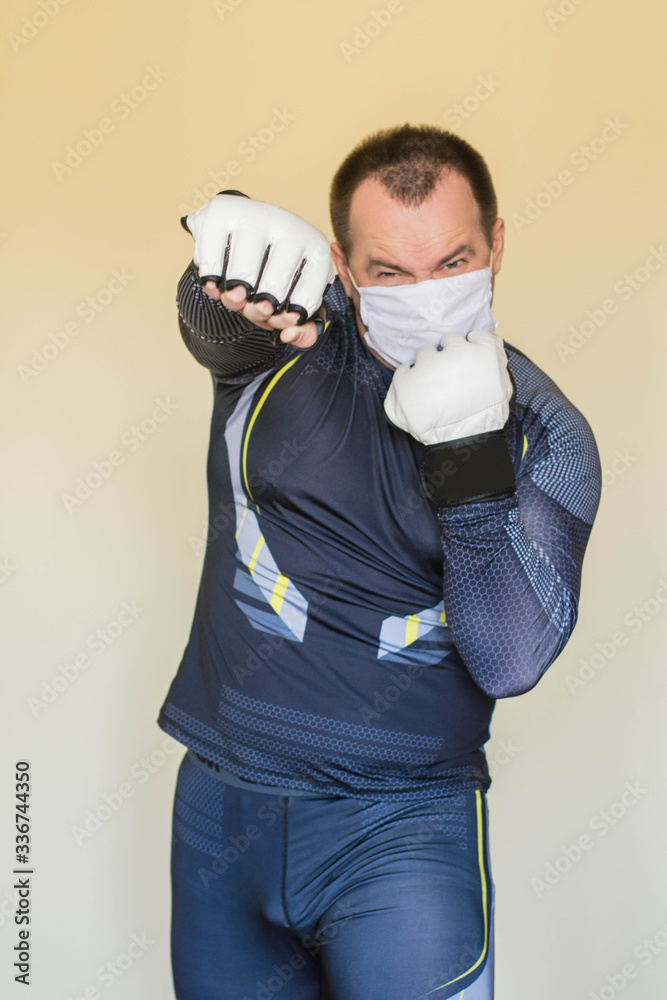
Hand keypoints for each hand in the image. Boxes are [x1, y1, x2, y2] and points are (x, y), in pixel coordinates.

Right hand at [182, 192, 334, 348]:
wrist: (243, 229)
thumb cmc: (274, 271)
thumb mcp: (298, 299)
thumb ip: (305, 331)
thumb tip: (288, 335)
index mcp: (316, 248)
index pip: (305, 301)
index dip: (288, 319)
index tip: (279, 316)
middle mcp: (289, 225)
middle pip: (272, 290)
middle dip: (259, 311)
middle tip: (253, 305)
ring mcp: (255, 214)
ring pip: (241, 276)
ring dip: (232, 298)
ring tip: (234, 294)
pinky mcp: (221, 209)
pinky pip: (211, 261)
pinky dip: (210, 279)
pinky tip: (217, 280)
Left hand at [383, 330, 513, 444]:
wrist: (465, 441)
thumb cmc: (487, 417)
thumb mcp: (504, 387)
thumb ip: (498, 361)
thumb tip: (493, 342)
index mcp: (482, 352)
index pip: (476, 335)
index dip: (472, 346)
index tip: (468, 357)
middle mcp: (455, 352)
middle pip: (449, 339)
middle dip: (449, 353)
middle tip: (450, 373)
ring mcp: (428, 364)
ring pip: (425, 351)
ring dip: (428, 363)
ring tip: (431, 384)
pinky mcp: (407, 379)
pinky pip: (404, 369)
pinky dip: (408, 376)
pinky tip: (415, 389)